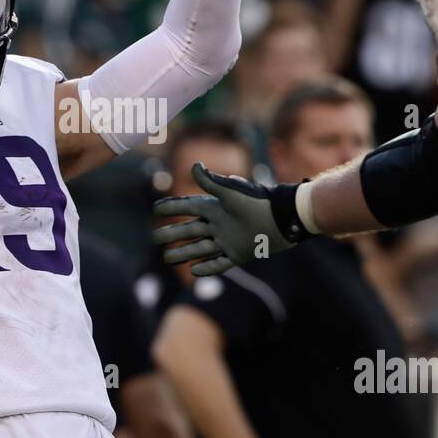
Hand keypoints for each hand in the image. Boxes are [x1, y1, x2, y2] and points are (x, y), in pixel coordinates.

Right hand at [151, 162, 309, 275]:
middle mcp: (219, 223)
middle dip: (172, 234)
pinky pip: (219, 263)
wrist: (283, 219)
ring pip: (200, 248)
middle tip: (154, 238)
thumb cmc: (257, 201)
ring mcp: (228, 239)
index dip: (171, 208)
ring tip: (167, 258)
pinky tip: (193, 271)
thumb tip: (194, 166)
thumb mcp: (230, 192)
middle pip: (190, 230)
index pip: (187, 207)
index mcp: (216, 207)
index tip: (155, 210)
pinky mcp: (238, 253)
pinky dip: (207, 267)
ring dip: (184, 253)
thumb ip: (211, 181)